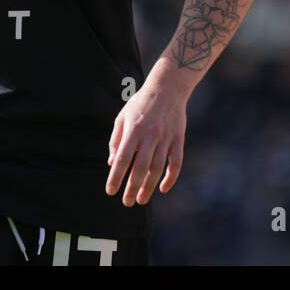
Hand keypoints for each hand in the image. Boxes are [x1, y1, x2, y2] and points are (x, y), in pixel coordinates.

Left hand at [106, 70, 188, 205]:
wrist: (168, 88)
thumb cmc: (141, 103)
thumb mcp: (123, 117)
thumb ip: (116, 139)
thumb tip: (111, 162)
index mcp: (133, 130)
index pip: (122, 159)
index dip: (115, 177)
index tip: (110, 191)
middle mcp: (149, 136)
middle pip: (140, 168)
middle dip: (132, 188)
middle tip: (127, 202)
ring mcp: (166, 138)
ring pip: (157, 169)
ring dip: (149, 187)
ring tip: (141, 200)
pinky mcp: (178, 140)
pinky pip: (176, 163)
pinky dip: (170, 178)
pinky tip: (163, 188)